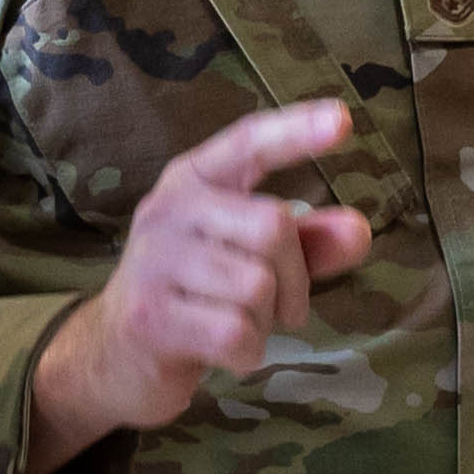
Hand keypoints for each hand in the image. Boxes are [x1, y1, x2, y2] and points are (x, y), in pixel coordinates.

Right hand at [27, 99, 372, 473]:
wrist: (115, 354)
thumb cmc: (199, 295)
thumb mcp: (251, 258)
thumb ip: (307, 241)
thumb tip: (358, 230)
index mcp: (194, 182)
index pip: (247, 144)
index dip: (295, 131)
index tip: (342, 119)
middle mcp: (168, 209)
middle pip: (274, 227)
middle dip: (296, 279)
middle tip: (279, 306)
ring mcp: (153, 262)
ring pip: (258, 286)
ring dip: (267, 321)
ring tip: (238, 324)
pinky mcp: (149, 316)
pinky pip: (237, 333)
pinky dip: (248, 352)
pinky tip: (223, 351)